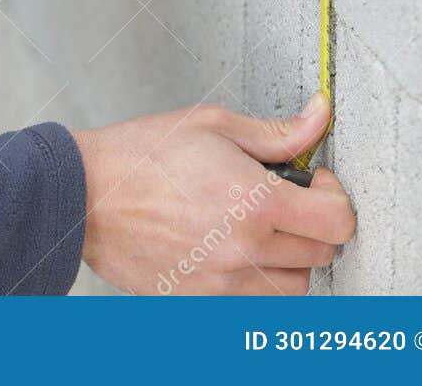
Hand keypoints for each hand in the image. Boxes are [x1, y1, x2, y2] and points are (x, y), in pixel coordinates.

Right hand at [73, 93, 354, 294]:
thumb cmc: (139, 156)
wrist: (83, 196)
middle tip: (283, 199)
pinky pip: (253, 303)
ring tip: (256, 228)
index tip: (315, 182)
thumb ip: (275, 133)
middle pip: (322, 254)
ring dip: (288, 258)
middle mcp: (245, 249)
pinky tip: (229, 250)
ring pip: (293, 286)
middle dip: (312, 222)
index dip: (335, 195)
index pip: (338, 220)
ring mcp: (223, 283)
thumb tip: (320, 118)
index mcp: (254, 202)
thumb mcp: (210, 126)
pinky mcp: (202, 301)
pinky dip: (254, 281)